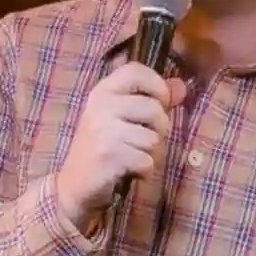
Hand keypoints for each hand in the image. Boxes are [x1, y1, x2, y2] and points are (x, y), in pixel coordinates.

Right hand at [55, 62, 187, 229]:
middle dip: (160, 128)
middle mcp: (101, 106)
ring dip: (150, 153)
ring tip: (134, 155)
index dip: (157, 84)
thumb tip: (181, 86)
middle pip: (154, 109)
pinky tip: (130, 170)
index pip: (135, 70)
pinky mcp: (109, 155)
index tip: (161, 101)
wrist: (73, 184)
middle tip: (144, 139)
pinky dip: (144, 170)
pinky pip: (147, 161)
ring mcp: (103, 130)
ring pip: (153, 138)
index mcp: (103, 91)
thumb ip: (151, 99)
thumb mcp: (120, 117)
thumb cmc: (102, 146)